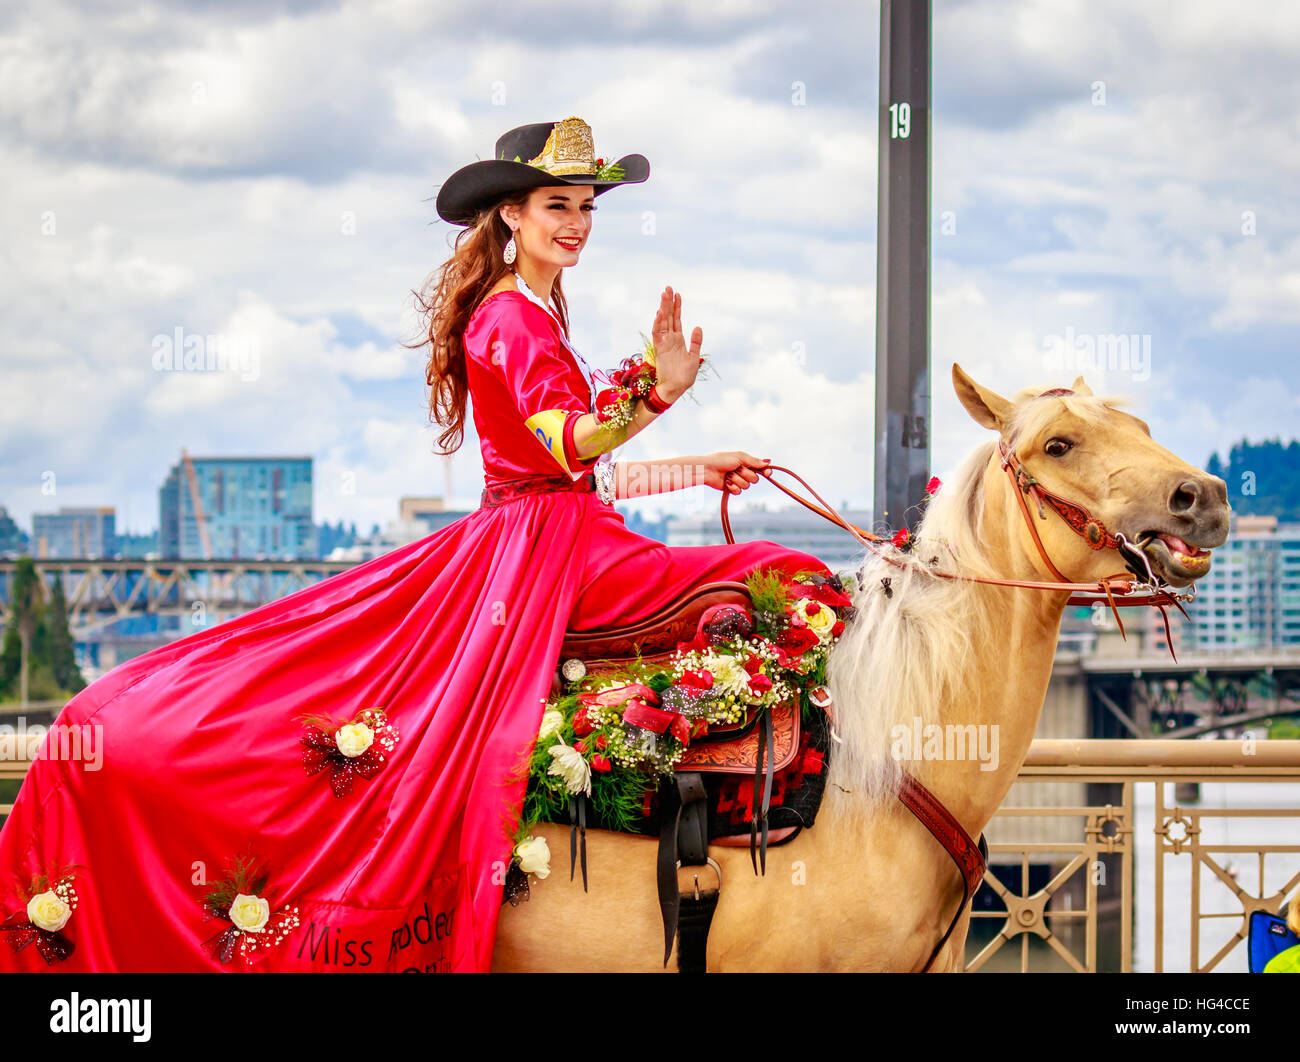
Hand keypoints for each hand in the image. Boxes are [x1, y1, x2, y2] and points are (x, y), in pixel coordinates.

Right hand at [650, 286, 702, 400]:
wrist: (676, 388)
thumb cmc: (685, 376)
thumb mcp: (694, 357)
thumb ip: (696, 342)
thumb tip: (698, 327)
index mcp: (679, 340)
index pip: (677, 319)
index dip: (677, 307)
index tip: (677, 294)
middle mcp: (670, 339)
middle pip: (669, 317)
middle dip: (668, 302)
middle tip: (668, 287)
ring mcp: (664, 343)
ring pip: (662, 321)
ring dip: (663, 308)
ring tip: (664, 294)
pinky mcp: (659, 349)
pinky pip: (657, 333)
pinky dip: (658, 322)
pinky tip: (660, 312)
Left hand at [697, 451, 770, 494]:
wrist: (708, 469)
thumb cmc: (721, 460)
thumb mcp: (739, 457)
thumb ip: (753, 461)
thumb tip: (768, 462)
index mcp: (747, 463)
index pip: (761, 469)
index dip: (765, 472)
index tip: (767, 473)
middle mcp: (744, 473)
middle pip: (755, 480)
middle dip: (746, 475)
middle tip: (736, 469)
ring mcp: (738, 481)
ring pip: (746, 486)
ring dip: (737, 480)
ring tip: (728, 475)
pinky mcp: (732, 489)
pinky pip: (739, 492)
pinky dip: (733, 487)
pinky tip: (726, 483)